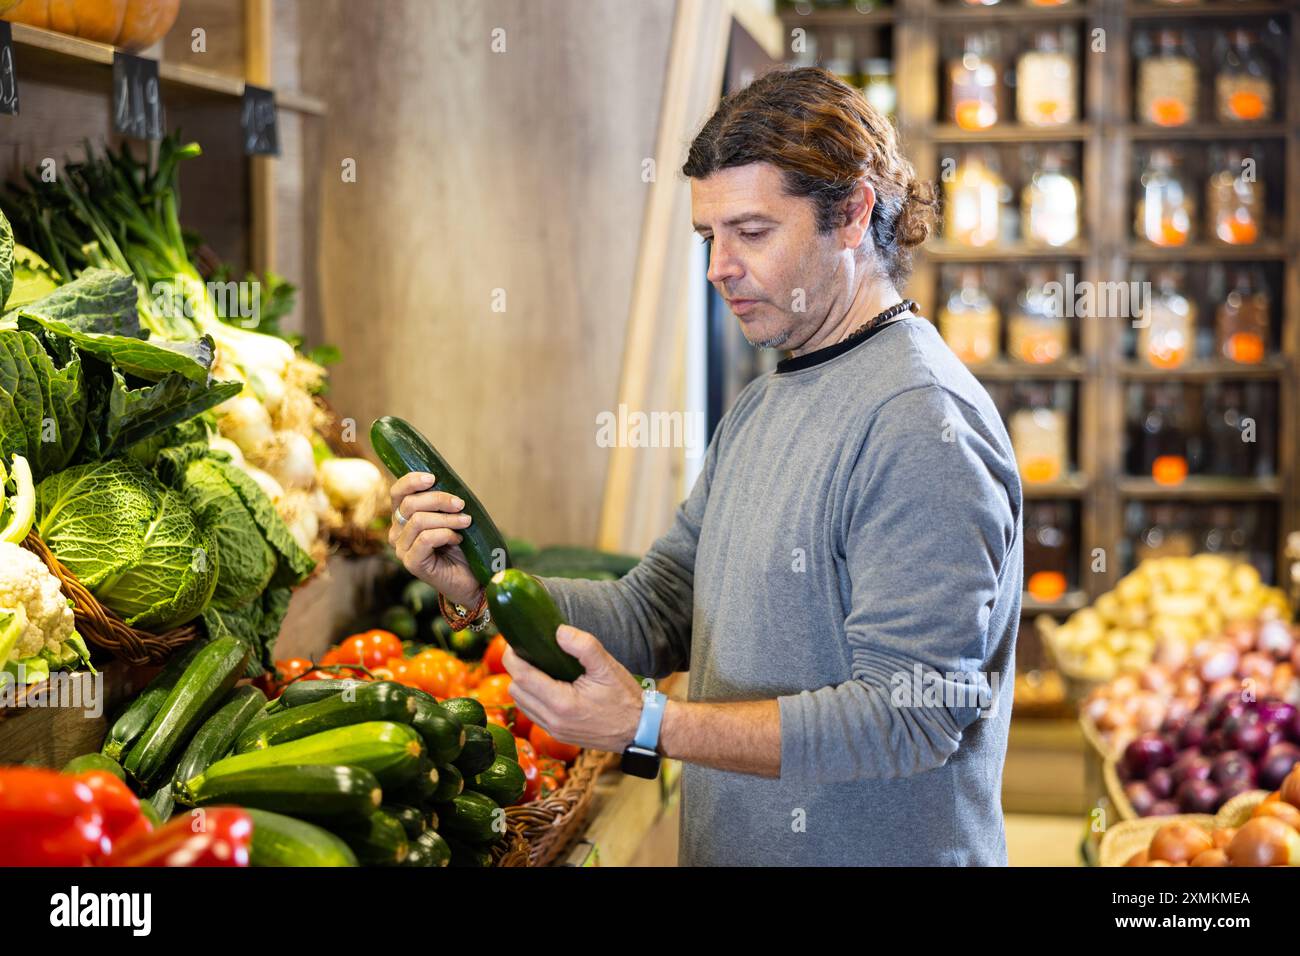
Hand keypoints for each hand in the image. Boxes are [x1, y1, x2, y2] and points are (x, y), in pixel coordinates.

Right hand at [388, 472, 481, 606]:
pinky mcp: (411, 563)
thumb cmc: (462, 546)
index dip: (411, 481)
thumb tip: (444, 479)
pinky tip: (457, 538)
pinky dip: (445, 534)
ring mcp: (402, 549)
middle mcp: (397, 533)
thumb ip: (443, 501)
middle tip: (461, 504)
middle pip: (409, 504)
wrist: (473, 578)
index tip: (433, 477)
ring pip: (418, 521)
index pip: (397, 493)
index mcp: (403, 518)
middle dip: (438, 499)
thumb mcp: (452, 516)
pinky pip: (425, 539)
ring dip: (447, 518)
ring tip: (465, 522)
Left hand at [503, 625, 644, 752]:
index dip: (513, 657)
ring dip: (522, 684)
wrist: (639, 730)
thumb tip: (558, 631)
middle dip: (516, 669)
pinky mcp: (557, 734)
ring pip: (521, 704)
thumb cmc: (625, 698)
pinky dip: (531, 698)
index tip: (515, 643)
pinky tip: (545, 685)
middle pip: (516, 690)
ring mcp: (554, 730)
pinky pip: (532, 714)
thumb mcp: (608, 667)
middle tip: (526, 651)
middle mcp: (553, 720)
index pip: (522, 677)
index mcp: (562, 702)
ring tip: (535, 666)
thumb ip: (584, 646)